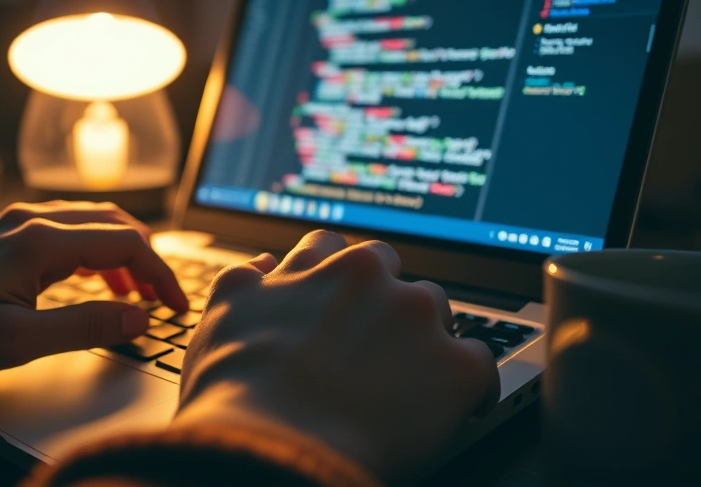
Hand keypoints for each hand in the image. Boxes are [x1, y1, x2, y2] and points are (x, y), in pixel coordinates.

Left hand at [0, 201, 187, 385]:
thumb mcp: (16, 343)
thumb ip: (84, 326)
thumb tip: (139, 318)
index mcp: (39, 242)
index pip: (126, 242)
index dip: (162, 274)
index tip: (177, 306)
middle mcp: (30, 221)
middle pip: (114, 222)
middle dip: (148, 259)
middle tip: (164, 298)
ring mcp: (14, 224)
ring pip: (90, 224)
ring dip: (121, 254)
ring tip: (136, 293)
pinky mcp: (2, 236)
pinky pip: (65, 232)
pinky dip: (93, 252)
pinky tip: (92, 280)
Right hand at [173, 230, 499, 483]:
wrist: (269, 450)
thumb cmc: (234, 395)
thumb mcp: (220, 318)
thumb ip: (245, 281)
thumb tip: (263, 266)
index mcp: (319, 265)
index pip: (337, 249)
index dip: (338, 281)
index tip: (339, 305)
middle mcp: (372, 278)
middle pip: (396, 275)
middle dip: (387, 304)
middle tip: (372, 350)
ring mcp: (417, 318)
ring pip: (440, 313)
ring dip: (427, 340)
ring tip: (407, 387)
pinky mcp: (455, 367)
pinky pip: (481, 365)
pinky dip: (469, 387)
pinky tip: (452, 410)